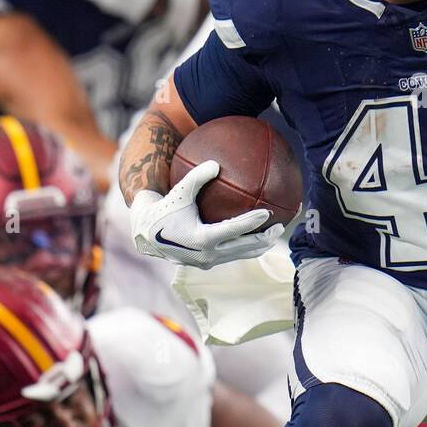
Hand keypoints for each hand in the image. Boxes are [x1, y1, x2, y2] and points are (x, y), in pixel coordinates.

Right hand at [130, 160, 285, 269]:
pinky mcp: (208, 263)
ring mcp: (208, 261)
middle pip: (244, 248)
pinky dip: (247, 247)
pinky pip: (233, 254)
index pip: (233, 230)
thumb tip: (216, 163)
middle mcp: (206, 254)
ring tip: (276, 234)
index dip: (252, 222)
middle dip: (265, 238)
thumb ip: (197, 177)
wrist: (146, 234)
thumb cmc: (165, 208)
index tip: (268, 213)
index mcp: (200, 238)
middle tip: (281, 226)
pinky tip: (258, 236)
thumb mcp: (179, 191)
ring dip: (260, 246)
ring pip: (241, 255)